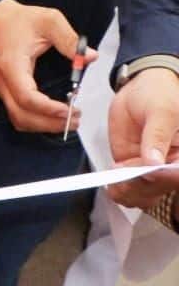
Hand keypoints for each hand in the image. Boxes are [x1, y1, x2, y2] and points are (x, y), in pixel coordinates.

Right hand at [0, 0, 94, 132]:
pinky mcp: (5, 90)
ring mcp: (2, 87)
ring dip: (42, 125)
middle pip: (21, 114)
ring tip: (67, 121)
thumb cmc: (21, 20)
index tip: (70, 109)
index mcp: (12, 65)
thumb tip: (90, 56)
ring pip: (18, 118)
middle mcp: (3, 80)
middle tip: (75, 119)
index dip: (48, 108)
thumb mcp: (49, 20)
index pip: (27, 97)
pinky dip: (35, 121)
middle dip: (49, 123)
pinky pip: (17, 114)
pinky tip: (53, 117)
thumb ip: (69, 39)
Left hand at [107, 68, 178, 209]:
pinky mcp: (135, 169)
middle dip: (141, 186)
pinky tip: (112, 184)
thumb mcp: (162, 112)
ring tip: (115, 178)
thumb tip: (154, 162)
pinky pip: (131, 190)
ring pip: (146, 195)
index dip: (165, 178)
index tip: (148, 173)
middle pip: (161, 188)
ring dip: (129, 192)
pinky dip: (121, 192)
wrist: (139, 89)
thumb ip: (157, 137)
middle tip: (122, 172)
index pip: (178, 174)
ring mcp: (153, 170)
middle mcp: (173, 167)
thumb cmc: (159, 95)